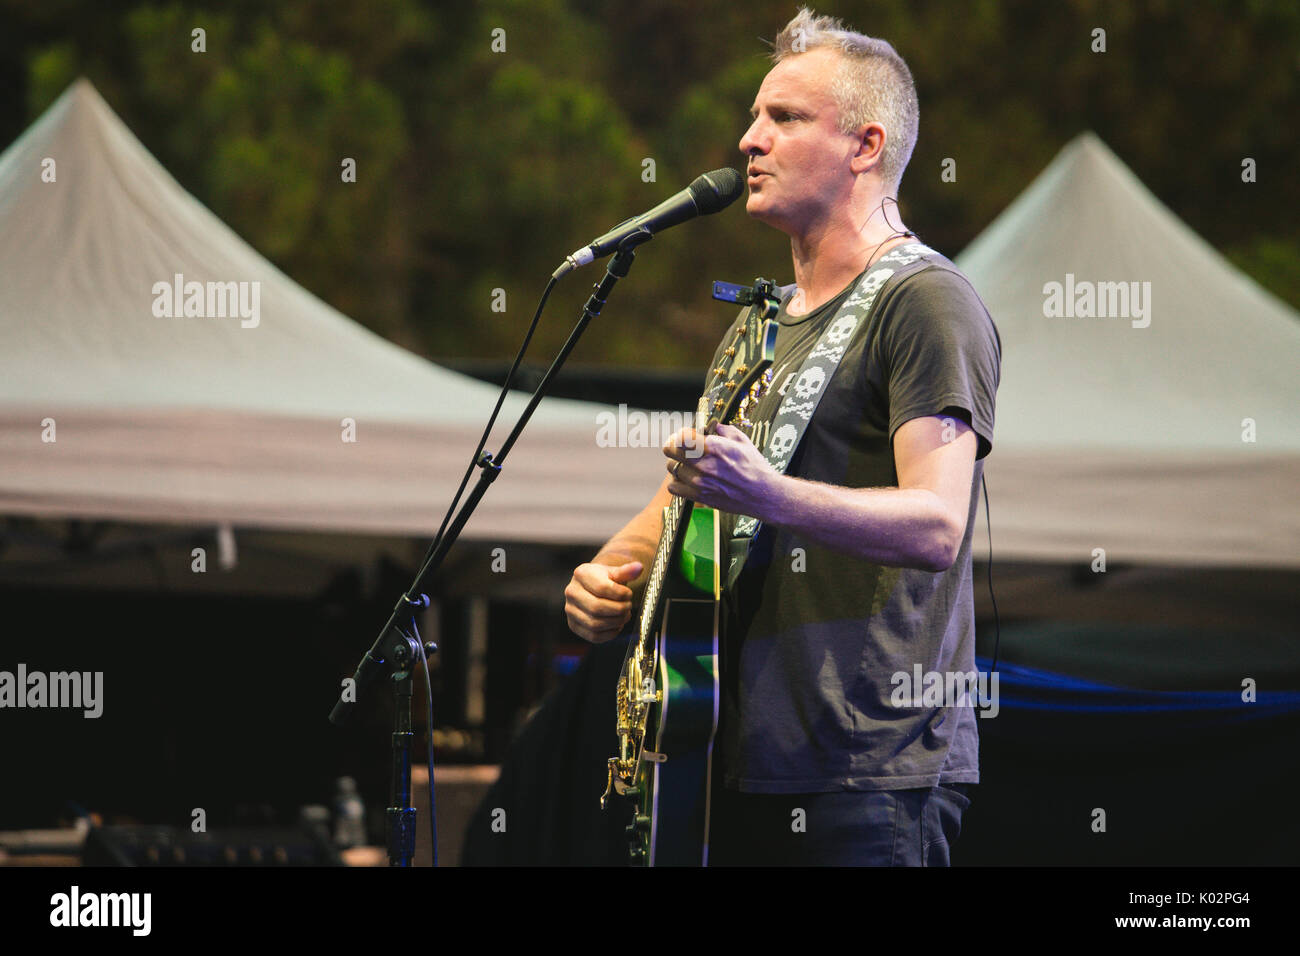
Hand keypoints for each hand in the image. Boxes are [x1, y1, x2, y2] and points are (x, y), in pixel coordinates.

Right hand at [564, 560, 642, 642]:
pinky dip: (610, 633)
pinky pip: (594, 635)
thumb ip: (627, 571)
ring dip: (615, 622)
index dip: (621, 594)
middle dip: (619, 610)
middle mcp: (571, 592)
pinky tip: (617, 624)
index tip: (629, 594)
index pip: (602, 588)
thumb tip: (639, 567)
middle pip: (596, 607)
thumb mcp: (615, 572)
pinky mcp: (574, 625)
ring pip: (595, 624)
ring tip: (624, 615)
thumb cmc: (605, 579)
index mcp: (581, 574)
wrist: (593, 588)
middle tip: (628, 607)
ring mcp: (570, 610)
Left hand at [663, 423, 779, 518]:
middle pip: (670, 450)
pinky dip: (677, 481)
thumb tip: (711, 426)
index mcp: (714, 447)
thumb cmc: (754, 466)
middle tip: (680, 447)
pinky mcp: (699, 496)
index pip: (680, 436)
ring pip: (671, 468)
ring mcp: (699, 482)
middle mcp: (703, 464)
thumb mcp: (742, 440)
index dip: (681, 434)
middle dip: (674, 445)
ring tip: (687, 464)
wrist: (762, 494)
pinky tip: (687, 478)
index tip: (686, 435)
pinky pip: (673, 487)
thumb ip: (723, 430)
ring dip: (677, 463)